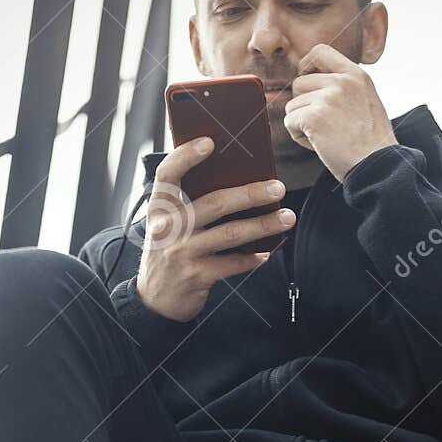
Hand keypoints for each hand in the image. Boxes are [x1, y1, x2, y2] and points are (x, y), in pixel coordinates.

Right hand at [135, 138, 295, 321]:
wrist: (155, 300)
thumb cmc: (170, 253)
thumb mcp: (169, 225)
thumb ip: (190, 204)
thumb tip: (237, 182)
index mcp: (160, 208)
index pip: (167, 174)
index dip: (186, 156)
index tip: (210, 141)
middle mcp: (168, 228)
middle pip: (215, 203)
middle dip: (251, 194)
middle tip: (278, 187)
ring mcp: (181, 253)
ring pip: (230, 234)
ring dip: (263, 225)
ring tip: (286, 217)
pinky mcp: (196, 276)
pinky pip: (232, 264)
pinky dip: (253, 258)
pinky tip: (267, 252)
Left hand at [284, 45, 396, 181]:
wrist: (378, 166)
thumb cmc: (372, 143)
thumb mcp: (367, 101)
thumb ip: (344, 87)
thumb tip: (312, 82)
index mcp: (356, 75)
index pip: (319, 51)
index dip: (306, 66)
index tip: (308, 85)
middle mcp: (341, 81)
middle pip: (299, 83)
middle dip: (304, 106)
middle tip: (323, 126)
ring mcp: (327, 98)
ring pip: (293, 105)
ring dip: (302, 124)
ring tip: (325, 138)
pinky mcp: (314, 117)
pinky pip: (290, 122)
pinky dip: (299, 137)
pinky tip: (319, 145)